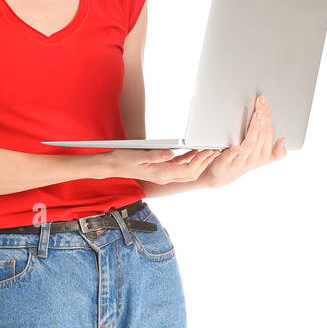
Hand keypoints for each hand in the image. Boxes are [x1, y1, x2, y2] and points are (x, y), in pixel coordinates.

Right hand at [105, 146, 221, 185]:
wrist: (112, 166)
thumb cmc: (123, 159)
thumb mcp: (139, 155)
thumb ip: (157, 155)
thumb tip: (172, 153)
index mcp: (161, 174)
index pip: (187, 170)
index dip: (200, 161)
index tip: (208, 150)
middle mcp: (164, 177)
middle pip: (191, 174)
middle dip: (204, 163)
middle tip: (214, 151)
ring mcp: (162, 175)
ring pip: (187, 172)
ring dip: (198, 163)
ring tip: (208, 151)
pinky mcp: (160, 171)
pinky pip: (179, 168)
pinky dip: (188, 161)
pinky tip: (193, 152)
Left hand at [198, 94, 286, 188]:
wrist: (219, 176)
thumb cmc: (238, 162)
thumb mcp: (259, 159)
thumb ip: (274, 152)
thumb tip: (283, 140)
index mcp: (263, 156)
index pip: (269, 133)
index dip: (268, 117)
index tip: (265, 102)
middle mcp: (254, 159)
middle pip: (262, 135)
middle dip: (263, 117)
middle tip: (261, 102)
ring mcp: (240, 161)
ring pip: (251, 143)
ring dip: (255, 127)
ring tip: (256, 113)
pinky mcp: (226, 163)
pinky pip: (233, 155)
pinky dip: (237, 148)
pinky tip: (239, 140)